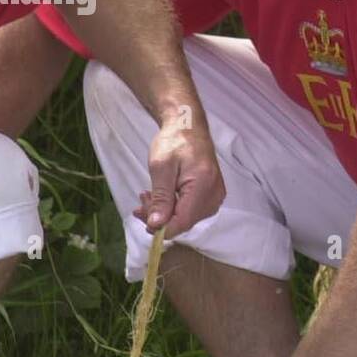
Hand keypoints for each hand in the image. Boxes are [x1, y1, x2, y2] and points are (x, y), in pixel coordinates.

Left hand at [133, 108, 224, 237]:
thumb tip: (157, 225)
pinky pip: (191, 210)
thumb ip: (161, 198)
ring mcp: (215, 196)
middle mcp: (214, 195)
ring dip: (165, 212)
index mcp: (203, 186)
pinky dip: (174, 207)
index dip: (162, 228)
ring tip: (148, 196)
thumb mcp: (160, 168)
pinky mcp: (212, 196)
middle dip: (160, 217)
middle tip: (140, 202)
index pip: (183, 221)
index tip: (142, 219)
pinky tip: (161, 197)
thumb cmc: (174, 142)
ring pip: (186, 218)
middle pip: (184, 221)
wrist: (188, 128)